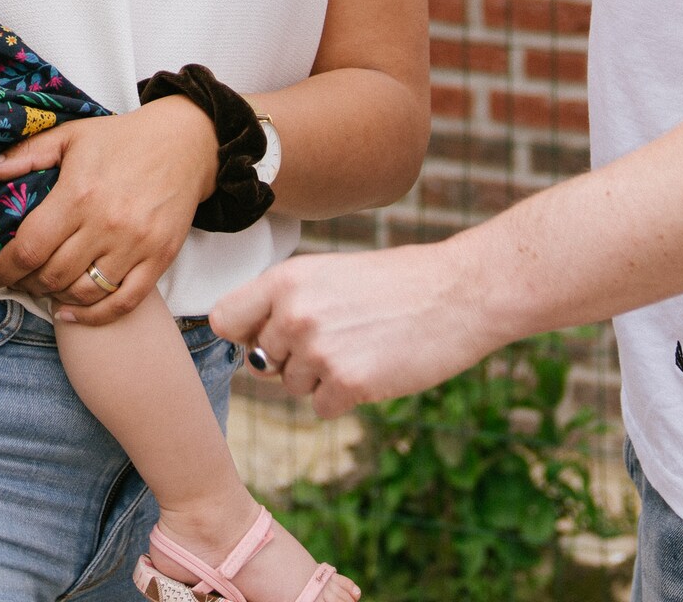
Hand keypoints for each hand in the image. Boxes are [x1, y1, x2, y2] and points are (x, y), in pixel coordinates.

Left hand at [0, 99, 218, 324]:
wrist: (185, 142)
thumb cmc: (122, 139)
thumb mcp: (71, 136)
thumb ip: (26, 154)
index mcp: (79, 194)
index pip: (30, 247)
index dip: (4, 269)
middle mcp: (106, 224)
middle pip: (53, 275)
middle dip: (28, 283)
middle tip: (20, 279)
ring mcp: (136, 244)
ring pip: (85, 292)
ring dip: (58, 297)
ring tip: (46, 288)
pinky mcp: (160, 258)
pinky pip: (123, 302)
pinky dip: (94, 315)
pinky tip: (73, 311)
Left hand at [210, 241, 502, 419]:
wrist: (459, 292)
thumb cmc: (396, 282)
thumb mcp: (331, 275)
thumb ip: (286, 305)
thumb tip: (253, 354)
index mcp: (286, 279)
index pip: (224, 320)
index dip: (244, 334)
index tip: (265, 335)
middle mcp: (294, 313)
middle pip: (262, 361)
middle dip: (292, 359)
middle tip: (340, 336)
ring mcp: (320, 350)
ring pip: (292, 387)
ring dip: (322, 378)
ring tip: (363, 344)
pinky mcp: (349, 384)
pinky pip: (323, 408)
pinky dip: (347, 397)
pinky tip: (376, 367)